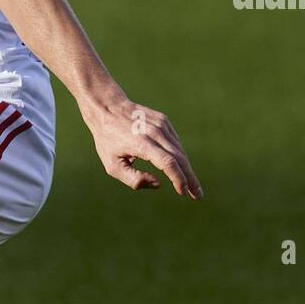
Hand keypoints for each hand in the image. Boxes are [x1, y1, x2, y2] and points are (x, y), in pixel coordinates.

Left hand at [82, 94, 202, 198]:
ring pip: (180, 151)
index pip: (168, 163)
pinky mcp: (164, 121)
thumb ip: (133, 179)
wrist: (107, 108)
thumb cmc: (107, 140)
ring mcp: (161, 125)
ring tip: (192, 186)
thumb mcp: (112, 165)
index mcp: (142, 144)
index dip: (178, 179)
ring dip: (187, 169)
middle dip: (190, 178)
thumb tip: (158, 184)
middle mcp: (155, 133)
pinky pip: (175, 142)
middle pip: (180, 158)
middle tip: (197, 195)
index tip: (184, 193)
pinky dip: (180, 156)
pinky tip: (182, 169)